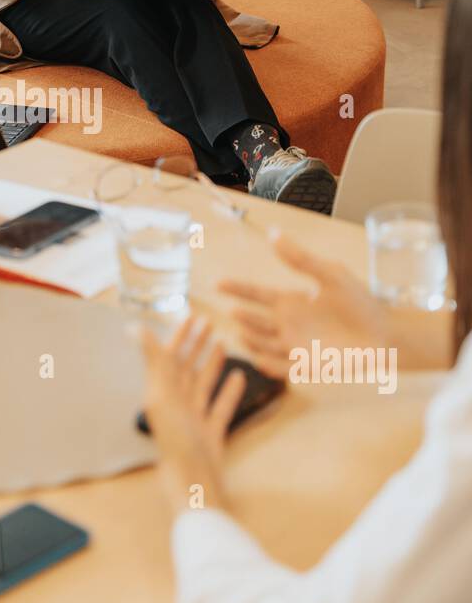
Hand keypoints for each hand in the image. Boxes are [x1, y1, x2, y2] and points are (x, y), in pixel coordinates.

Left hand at [140, 316, 244, 515]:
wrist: (193, 486)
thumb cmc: (177, 441)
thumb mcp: (163, 395)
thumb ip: (153, 360)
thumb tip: (132, 327)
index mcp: (160, 394)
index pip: (168, 357)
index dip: (180, 336)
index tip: (192, 316)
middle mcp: (175, 405)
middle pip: (185, 369)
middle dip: (195, 345)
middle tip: (210, 323)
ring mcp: (193, 421)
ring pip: (202, 386)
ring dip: (211, 365)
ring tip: (222, 344)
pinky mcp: (211, 435)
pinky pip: (220, 408)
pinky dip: (228, 392)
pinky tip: (239, 376)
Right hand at [219, 231, 453, 376]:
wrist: (385, 334)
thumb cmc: (360, 303)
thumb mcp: (330, 275)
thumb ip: (300, 259)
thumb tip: (274, 234)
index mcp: (291, 301)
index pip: (257, 295)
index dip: (238, 289)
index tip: (217, 283)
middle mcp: (288, 324)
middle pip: (255, 321)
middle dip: (242, 316)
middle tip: (230, 311)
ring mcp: (295, 347)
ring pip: (263, 345)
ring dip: (251, 340)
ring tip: (240, 333)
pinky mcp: (306, 366)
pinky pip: (281, 368)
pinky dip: (268, 365)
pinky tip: (257, 359)